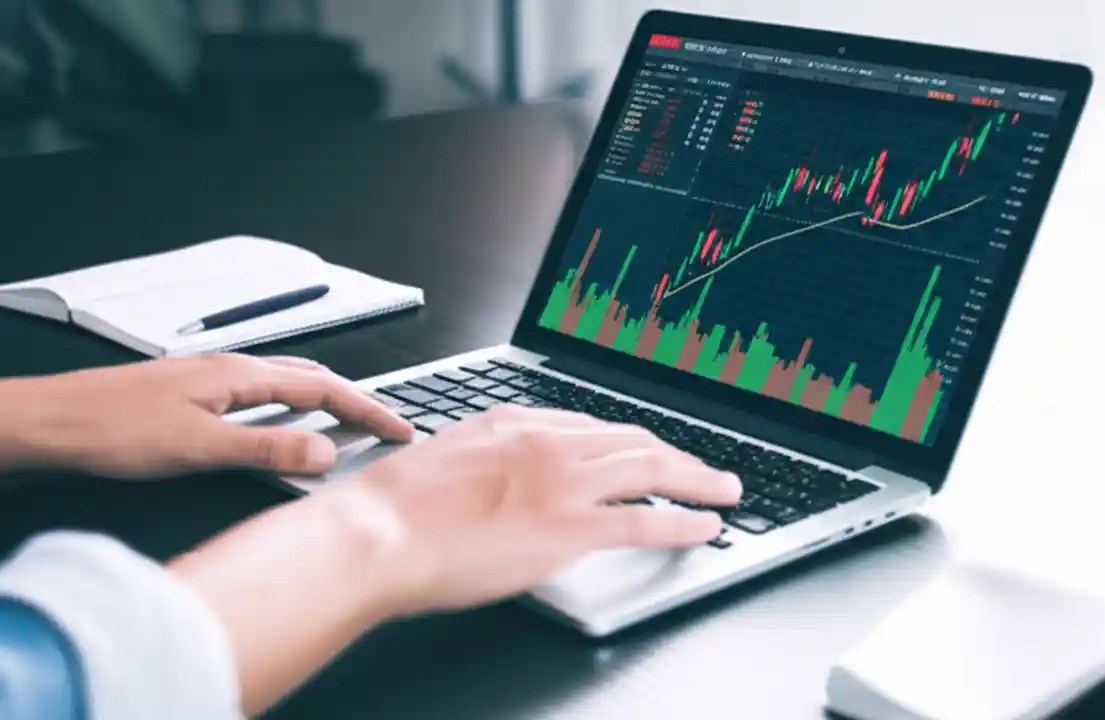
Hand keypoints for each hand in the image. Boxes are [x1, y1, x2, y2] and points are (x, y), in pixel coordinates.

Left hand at [0, 354, 412, 477]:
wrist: (51, 423)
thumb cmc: (111, 430)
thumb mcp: (198, 448)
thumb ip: (265, 450)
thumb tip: (323, 453)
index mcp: (239, 376)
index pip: (324, 389)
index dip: (367, 410)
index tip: (399, 428)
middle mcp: (229, 369)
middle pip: (313, 378)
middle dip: (356, 400)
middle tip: (386, 426)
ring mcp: (211, 379)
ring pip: (287, 383)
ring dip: (325, 402)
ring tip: (350, 424)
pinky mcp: (195, 394)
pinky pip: (263, 394)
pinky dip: (292, 408)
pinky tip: (284, 426)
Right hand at [342, 405, 742, 616]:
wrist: (374, 533)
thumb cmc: (394, 508)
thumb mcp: (448, 461)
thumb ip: (490, 463)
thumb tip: (509, 484)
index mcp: (515, 423)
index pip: (591, 426)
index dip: (629, 442)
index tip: (647, 452)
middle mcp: (547, 442)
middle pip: (632, 439)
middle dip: (677, 453)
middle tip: (705, 468)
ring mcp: (562, 482)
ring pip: (651, 469)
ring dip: (697, 478)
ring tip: (725, 490)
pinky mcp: (569, 527)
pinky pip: (645, 519)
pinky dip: (683, 520)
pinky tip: (705, 525)